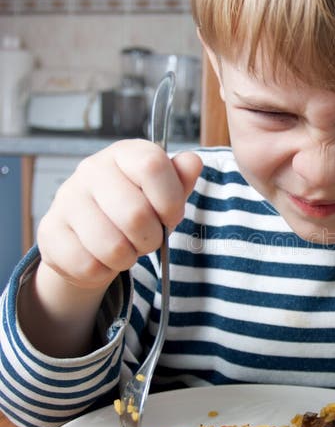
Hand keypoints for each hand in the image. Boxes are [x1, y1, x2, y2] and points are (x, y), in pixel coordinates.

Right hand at [37, 140, 202, 292]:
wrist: (86, 232)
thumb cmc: (132, 207)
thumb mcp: (161, 191)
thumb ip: (180, 179)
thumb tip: (192, 162)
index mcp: (123, 154)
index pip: (152, 166)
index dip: (170, 200)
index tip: (171, 216)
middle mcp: (90, 170)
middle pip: (135, 214)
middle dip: (151, 238)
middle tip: (147, 239)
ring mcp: (66, 199)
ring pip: (113, 246)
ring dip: (128, 258)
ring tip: (126, 249)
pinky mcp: (50, 231)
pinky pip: (88, 266)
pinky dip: (103, 272)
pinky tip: (102, 259)